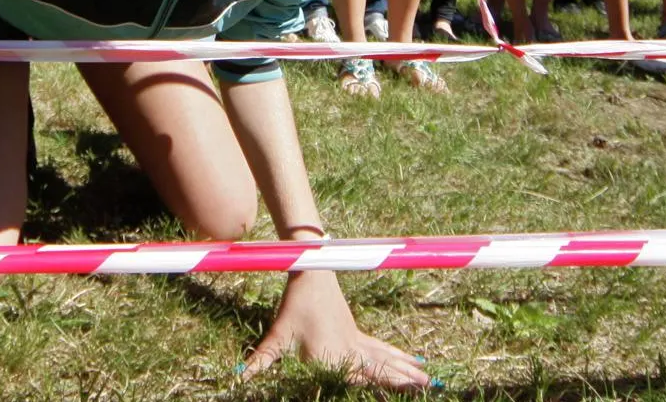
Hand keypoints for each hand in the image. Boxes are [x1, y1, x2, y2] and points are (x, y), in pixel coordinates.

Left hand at [241, 271, 430, 390]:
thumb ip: (258, 363)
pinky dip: (398, 356)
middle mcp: (348, 350)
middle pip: (379, 371)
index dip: (381, 387)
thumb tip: (236, 380)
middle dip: (402, 381)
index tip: (406, 392)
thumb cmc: (292, 308)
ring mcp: (356, 340)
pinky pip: (382, 348)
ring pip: (385, 360)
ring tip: (428, 379)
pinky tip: (413, 360)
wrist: (311, 275)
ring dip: (406, 370)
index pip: (357, 380)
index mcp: (331, 356)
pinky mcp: (357, 333)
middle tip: (428, 387)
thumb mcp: (275, 338)